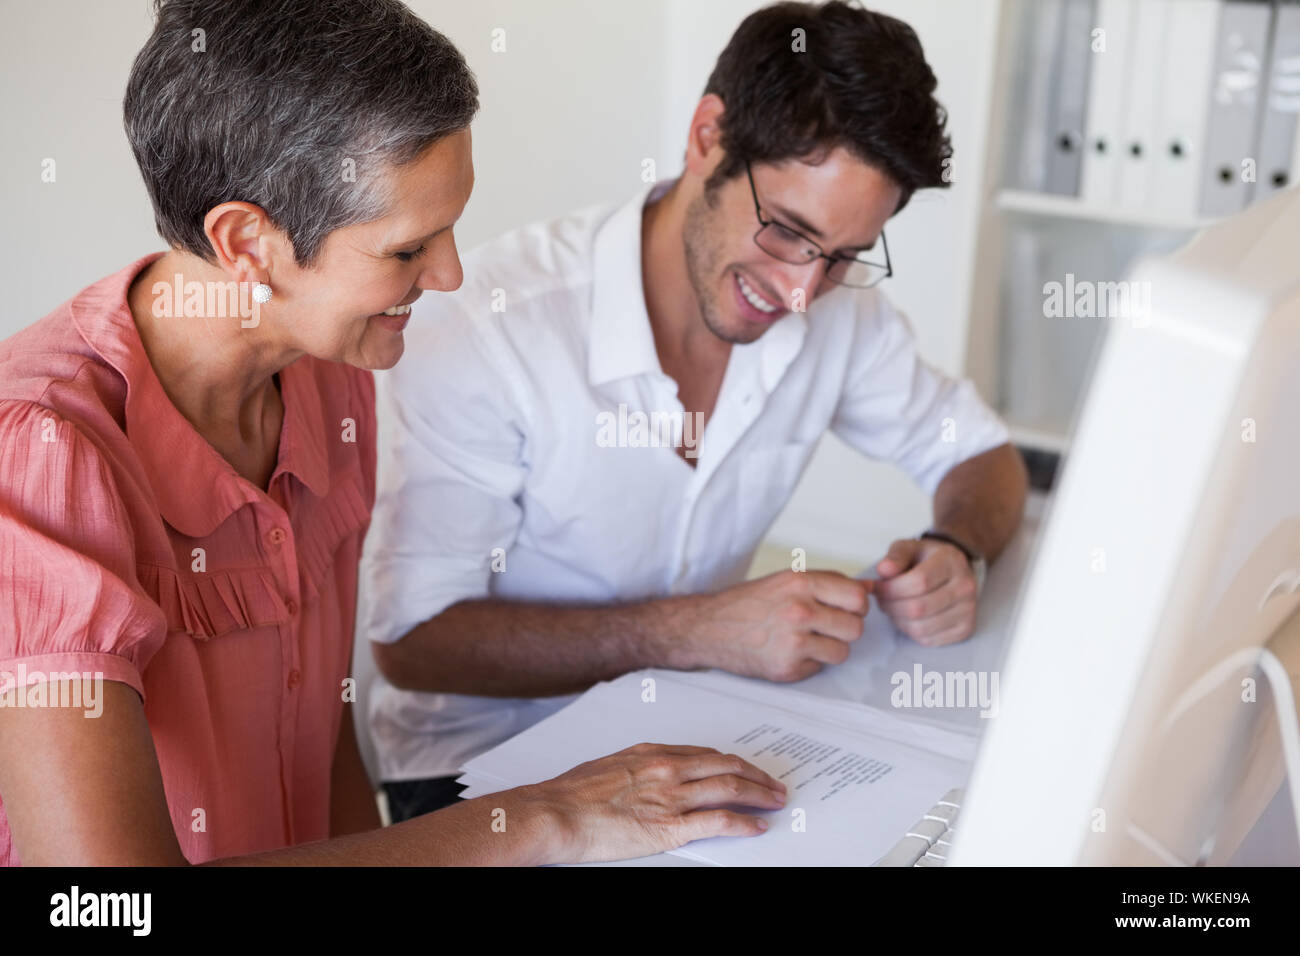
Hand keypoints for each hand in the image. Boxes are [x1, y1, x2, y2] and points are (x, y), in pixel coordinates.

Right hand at [521, 743, 786, 863]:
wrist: (554, 812)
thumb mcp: (607, 768)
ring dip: (759, 794)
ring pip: (730, 788)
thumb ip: (634, 770)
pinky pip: (719, 821)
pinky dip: (744, 823)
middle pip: (726, 765)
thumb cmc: (570, 794)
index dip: (730, 762)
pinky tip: (757, 826)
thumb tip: (643, 778)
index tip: (743, 769)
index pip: (704, 754)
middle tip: (773, 784)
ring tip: (776, 801)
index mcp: (651, 753)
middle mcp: (667, 768)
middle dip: (755, 775)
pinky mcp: (670, 826)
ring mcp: (671, 796)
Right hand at [680, 570, 870, 681]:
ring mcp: (793, 641)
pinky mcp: (786, 667)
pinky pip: (820, 668)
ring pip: (842, 651)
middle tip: (824, 627)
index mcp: (800, 582)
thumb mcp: (786, 580)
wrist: (708, 627)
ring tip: (806, 640)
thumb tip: (871, 588)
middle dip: (844, 629)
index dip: (856, 605)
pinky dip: (809, 663)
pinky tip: (788, 651)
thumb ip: (828, 583)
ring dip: (830, 648)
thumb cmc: (748, 602)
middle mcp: (799, 610)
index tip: (844, 608)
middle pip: (855, 627)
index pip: (857, 597)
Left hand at [873, 538, 977, 645]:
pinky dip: (910, 631)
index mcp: (951, 562)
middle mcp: (965, 587)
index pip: (919, 581)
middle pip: (918, 608)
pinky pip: (928, 639)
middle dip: (891, 606)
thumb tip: (884, 569)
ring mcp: (968, 610)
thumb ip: (895, 556)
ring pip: (921, 628)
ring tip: (893, 607)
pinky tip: (907, 618)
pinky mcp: (965, 629)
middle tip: (881, 599)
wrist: (953, 570)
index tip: (877, 587)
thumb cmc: (926, 559)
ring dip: (898, 620)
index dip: (891, 588)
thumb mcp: (909, 548)